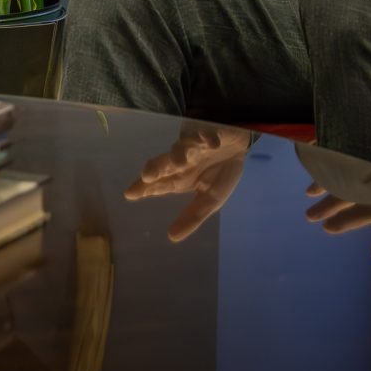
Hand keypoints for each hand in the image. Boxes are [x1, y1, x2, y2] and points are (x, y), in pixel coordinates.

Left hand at [126, 125, 252, 239]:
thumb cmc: (220, 173)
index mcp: (180, 177)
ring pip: (183, 147)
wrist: (240, 147)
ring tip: (179, 162)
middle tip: (147, 176)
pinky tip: (212, 144)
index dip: (145, 188)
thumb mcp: (211, 199)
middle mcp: (182, 160)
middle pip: (165, 164)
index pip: (159, 184)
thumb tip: (172, 238)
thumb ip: (193, 217)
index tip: (130, 194)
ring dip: (181, 153)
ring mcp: (194, 144)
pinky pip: (208, 134)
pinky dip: (209, 138)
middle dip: (157, 168)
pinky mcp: (208, 131)